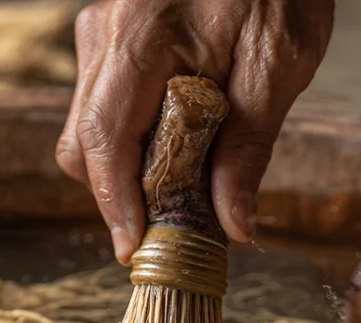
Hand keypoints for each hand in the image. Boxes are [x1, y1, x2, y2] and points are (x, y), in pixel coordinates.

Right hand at [56, 0, 332, 262]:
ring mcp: (100, 35)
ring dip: (130, 167)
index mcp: (139, 37)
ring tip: (189, 178)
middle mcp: (103, 35)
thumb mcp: (278, 65)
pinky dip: (135, 139)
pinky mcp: (110, 40)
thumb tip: (233, 226)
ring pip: (89, 129)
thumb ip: (250, 148)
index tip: (136, 249)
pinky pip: (105, 107)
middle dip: (123, 193)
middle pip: (83, 143)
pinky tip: (181, 142)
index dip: (116, 203)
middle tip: (178, 222)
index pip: (103, 139)